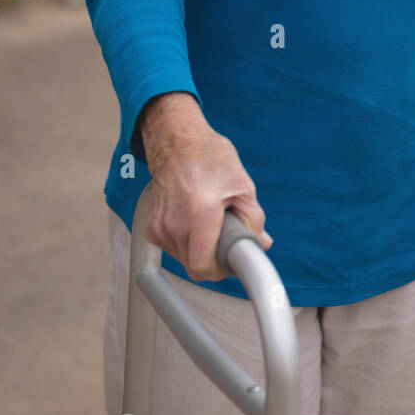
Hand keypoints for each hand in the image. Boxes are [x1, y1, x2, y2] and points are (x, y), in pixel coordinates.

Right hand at [145, 127, 272, 281]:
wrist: (177, 143)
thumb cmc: (210, 158)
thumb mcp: (242, 185)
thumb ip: (253, 219)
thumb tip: (261, 244)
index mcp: (200, 213)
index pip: (202, 267)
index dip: (219, 271)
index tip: (230, 262)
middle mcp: (175, 223)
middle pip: (195, 266)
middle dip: (214, 258)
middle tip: (225, 236)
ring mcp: (161, 227)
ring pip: (185, 259)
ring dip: (200, 249)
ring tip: (209, 222)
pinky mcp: (153, 228)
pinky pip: (174, 249)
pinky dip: (187, 243)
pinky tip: (195, 222)